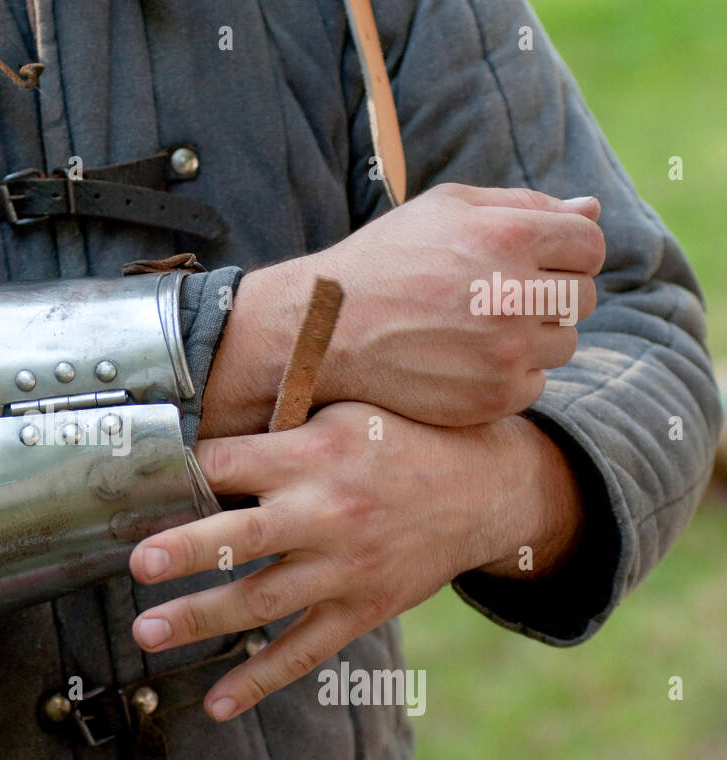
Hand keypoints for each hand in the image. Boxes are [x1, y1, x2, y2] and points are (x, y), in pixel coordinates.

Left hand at [130, 402, 583, 719]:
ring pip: (262, 599)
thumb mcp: (343, 413)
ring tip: (146, 632)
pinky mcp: (361, 609)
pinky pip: (304, 651)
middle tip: (137, 566)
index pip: (229, 464)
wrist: (485, 489)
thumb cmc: (400, 441)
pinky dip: (259, 680)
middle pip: (243, 534)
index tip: (132, 487)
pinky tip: (218, 704)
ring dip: (201, 618)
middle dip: (187, 550)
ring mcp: (344, 568)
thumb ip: (278, 432)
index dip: (180, 473)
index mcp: (314, 453)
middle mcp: (326, 512)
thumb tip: (200, 445)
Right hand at [199, 184, 605, 437]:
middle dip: (549, 295)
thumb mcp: (444, 211)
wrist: (325, 331)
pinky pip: (535, 385)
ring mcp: (505, 350)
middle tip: (495, 300)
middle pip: (583, 296)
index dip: (563, 253)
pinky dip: (508, 376)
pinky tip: (463, 363)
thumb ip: (521, 205)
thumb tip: (591, 210)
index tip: (529, 264)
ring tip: (475, 331)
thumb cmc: (385, 261)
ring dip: (532, 338)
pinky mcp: (492, 396)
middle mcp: (514, 293)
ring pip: (563, 344)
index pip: (589, 245)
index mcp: (508, 235)